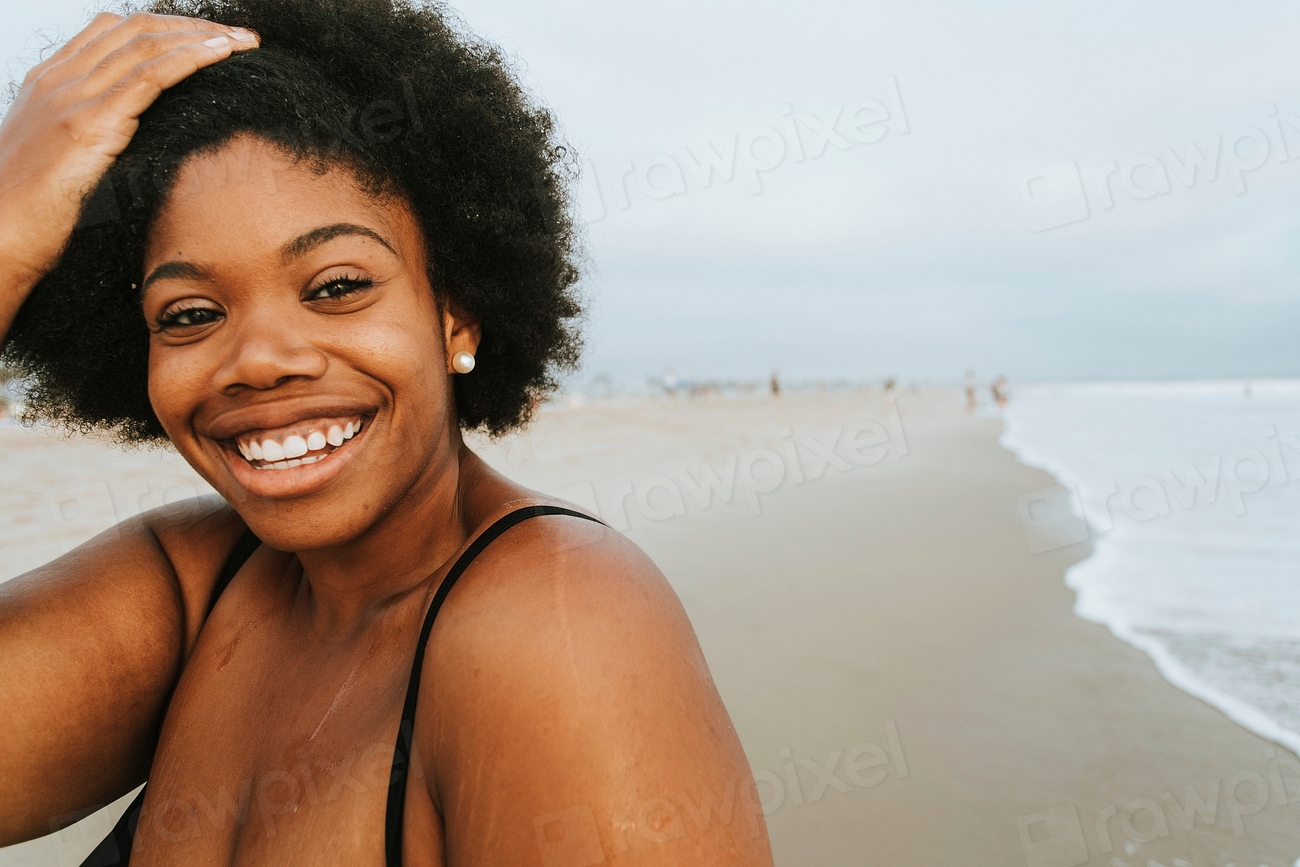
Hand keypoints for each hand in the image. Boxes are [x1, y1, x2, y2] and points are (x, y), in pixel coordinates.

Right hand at [0, 12, 257, 298]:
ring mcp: (71, 97)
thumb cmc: (33, 215)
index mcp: (50, 83)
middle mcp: (59, 80)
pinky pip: (149, 75)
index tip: (209, 38)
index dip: (166, 29)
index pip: (113, 32)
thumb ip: (95, 139)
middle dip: (192, 28)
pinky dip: (190, 58)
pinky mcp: (88, 123)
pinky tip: (221, 54)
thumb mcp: (64, 163)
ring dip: (202, 38)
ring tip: (243, 42)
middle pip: (135, 29)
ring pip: (145, 44)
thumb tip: (139, 144)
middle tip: (238, 36)